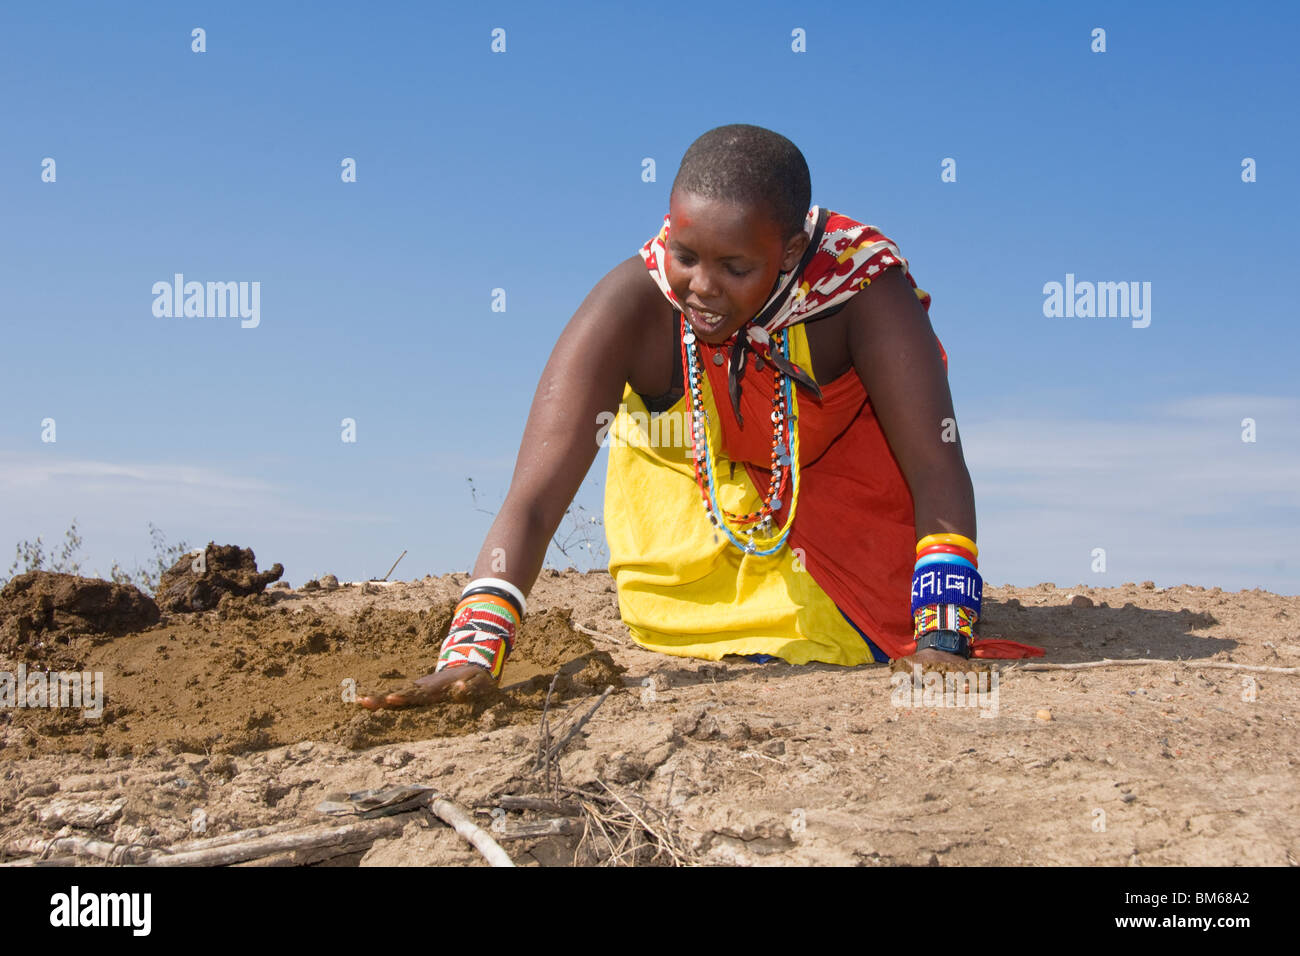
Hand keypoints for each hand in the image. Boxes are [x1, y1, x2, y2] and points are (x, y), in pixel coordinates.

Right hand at [357, 664, 497, 709]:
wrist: (472, 665)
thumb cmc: (477, 679)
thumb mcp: (478, 684)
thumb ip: (469, 687)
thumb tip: (459, 687)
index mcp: (437, 688)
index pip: (417, 693)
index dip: (405, 696)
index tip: (391, 697)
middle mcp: (424, 687)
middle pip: (401, 693)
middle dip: (383, 698)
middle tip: (364, 701)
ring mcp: (419, 688)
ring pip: (395, 693)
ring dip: (378, 698)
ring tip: (359, 700)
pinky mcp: (416, 691)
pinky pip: (397, 694)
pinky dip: (380, 698)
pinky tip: (362, 700)